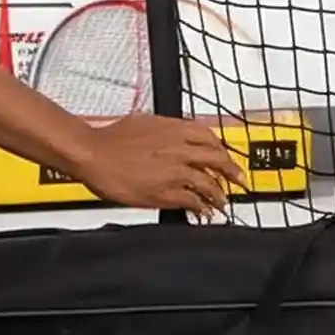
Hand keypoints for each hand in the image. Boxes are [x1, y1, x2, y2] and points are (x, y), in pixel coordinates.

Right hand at [71, 113, 247, 221]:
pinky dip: (201, 207)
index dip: (222, 150)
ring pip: (209, 183)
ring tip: (223, 201)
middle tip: (240, 180)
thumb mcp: (147, 123)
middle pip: (218, 160)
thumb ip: (167, 130)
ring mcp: (176, 172)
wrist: (94, 153)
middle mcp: (181, 149)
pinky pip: (193, 201)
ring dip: (219, 194)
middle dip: (232, 172)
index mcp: (177, 130)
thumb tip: (175, 134)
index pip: (211, 139)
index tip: (226, 156)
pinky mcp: (166, 192)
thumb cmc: (112, 139)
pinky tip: (204, 212)